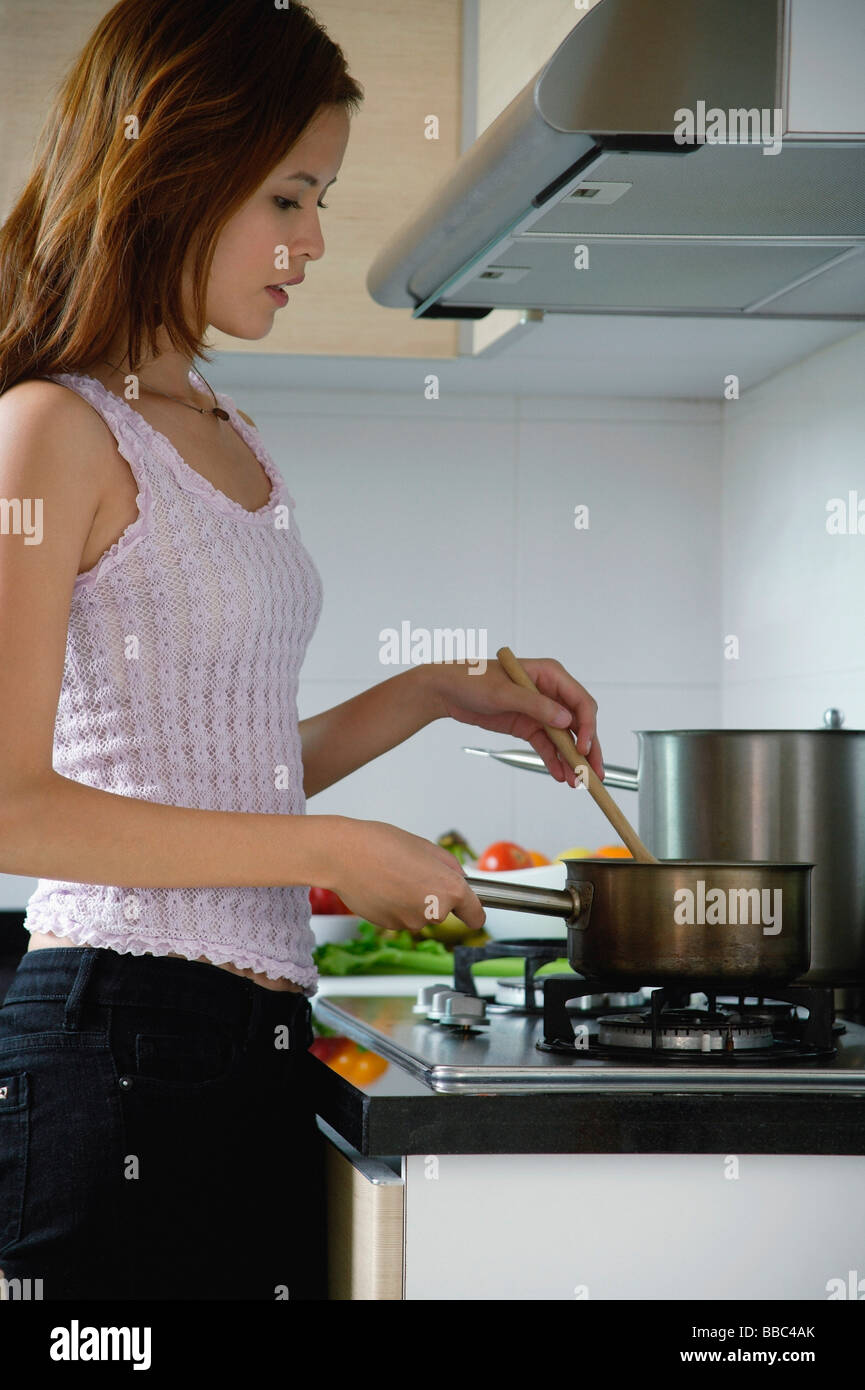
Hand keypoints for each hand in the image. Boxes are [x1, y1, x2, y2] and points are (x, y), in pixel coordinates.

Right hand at [325, 818, 485, 933]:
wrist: (344, 855)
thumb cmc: (382, 845)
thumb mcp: (427, 848)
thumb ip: (450, 868)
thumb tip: (460, 880)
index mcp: (449, 890)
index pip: (476, 916)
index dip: (473, 910)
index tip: (470, 909)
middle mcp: (433, 912)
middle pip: (444, 911)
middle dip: (434, 895)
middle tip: (415, 872)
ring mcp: (410, 922)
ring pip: (420, 914)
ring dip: (413, 900)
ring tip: (394, 876)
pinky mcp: (390, 926)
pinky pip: (401, 917)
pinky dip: (395, 906)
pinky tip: (383, 887)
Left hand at [429, 655, 603, 785]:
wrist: (448, 691)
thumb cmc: (473, 680)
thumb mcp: (504, 692)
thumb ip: (536, 705)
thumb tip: (566, 721)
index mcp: (551, 675)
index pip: (580, 702)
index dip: (587, 726)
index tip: (584, 748)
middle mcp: (551, 693)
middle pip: (579, 723)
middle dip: (588, 748)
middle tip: (594, 773)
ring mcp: (541, 711)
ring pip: (565, 738)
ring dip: (571, 759)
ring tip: (576, 781)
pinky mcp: (529, 726)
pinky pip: (547, 746)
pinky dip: (554, 760)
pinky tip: (559, 775)